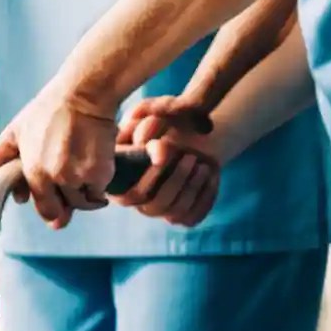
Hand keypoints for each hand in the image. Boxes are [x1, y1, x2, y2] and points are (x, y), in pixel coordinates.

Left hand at [0, 89, 117, 229]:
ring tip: (83, 172)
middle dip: (67, 205)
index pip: (46, 211)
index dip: (50, 210)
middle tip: (71, 189)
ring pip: (84, 202)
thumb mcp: (15, 131)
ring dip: (84, 194)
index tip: (56, 206)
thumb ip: (0, 158)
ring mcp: (80, 177)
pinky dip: (99, 185)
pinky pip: (100, 191)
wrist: (84, 95)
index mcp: (35, 171)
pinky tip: (95, 168)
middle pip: (65, 210)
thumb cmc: (50, 110)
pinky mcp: (101, 172)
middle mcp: (57, 178)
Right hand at [112, 96, 221, 226]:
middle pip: (153, 205)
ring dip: (191, 188)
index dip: (148, 177)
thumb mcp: (152, 113)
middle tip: (190, 157)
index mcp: (120, 179)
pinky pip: (192, 217)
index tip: (167, 150)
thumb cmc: (162, 121)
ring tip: (203, 165)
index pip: (129, 192)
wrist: (188, 132)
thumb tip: (158, 151)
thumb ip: (148, 124)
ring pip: (174, 212)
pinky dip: (205, 196)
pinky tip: (210, 174)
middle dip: (175, 181)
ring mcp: (159, 210)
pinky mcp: (182, 215)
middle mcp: (137, 200)